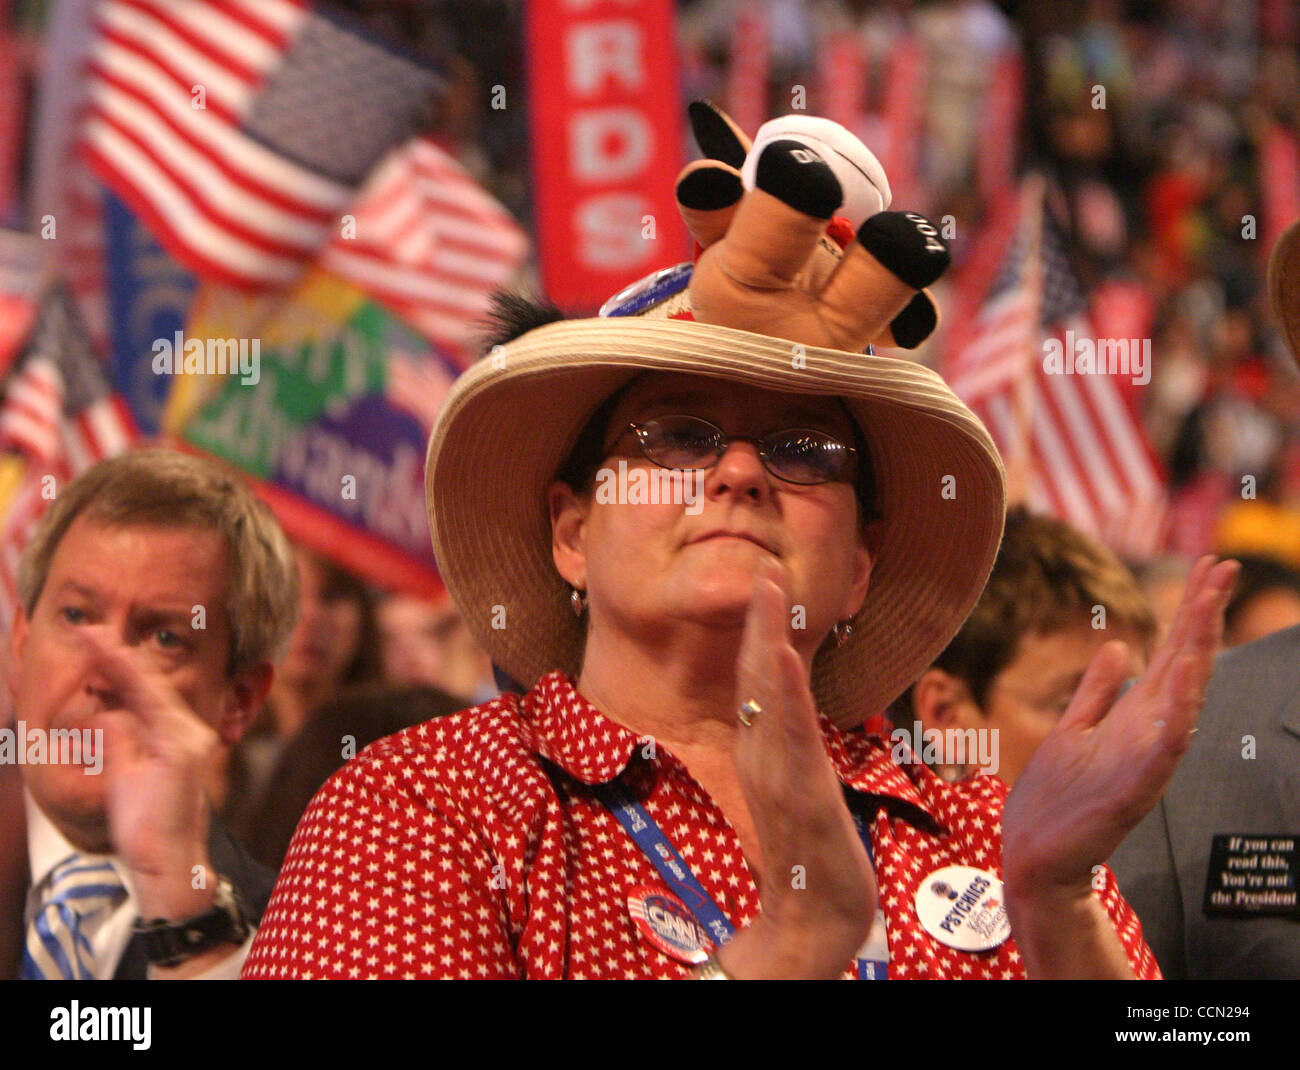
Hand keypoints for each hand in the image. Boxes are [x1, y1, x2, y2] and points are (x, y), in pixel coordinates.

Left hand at [77, 626, 218, 920]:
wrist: (167, 862)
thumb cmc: (147, 826)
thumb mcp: (126, 774)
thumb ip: (121, 740)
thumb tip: (108, 715)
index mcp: (178, 735)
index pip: (147, 692)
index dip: (121, 665)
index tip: (96, 641)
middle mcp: (188, 731)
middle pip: (151, 682)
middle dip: (118, 654)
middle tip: (87, 629)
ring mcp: (187, 739)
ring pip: (151, 688)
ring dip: (119, 660)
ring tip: (90, 638)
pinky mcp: (180, 750)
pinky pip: (152, 707)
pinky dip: (130, 680)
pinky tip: (110, 663)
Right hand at [716, 556, 875, 978]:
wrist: (811, 919)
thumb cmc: (809, 856)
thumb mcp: (796, 791)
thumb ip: (787, 752)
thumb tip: (789, 716)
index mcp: (763, 752)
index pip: (756, 681)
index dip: (758, 630)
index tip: (765, 582)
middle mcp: (762, 755)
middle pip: (755, 676)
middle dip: (759, 619)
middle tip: (763, 565)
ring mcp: (778, 774)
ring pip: (769, 696)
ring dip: (767, 639)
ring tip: (769, 591)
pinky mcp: (801, 795)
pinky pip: (791, 736)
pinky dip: (785, 694)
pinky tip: (784, 659)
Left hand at [1003, 556, 1237, 898]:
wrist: (1036, 853)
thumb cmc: (1056, 798)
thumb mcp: (1074, 728)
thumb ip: (1098, 691)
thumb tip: (1120, 646)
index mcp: (1135, 717)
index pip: (1172, 653)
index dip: (1191, 611)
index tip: (1210, 568)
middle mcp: (1149, 732)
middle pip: (1185, 664)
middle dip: (1204, 615)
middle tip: (1226, 566)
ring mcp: (1147, 759)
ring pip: (1183, 698)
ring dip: (1197, 652)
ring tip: (1210, 605)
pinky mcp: (1135, 788)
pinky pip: (1165, 745)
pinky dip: (1178, 711)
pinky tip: (1185, 677)